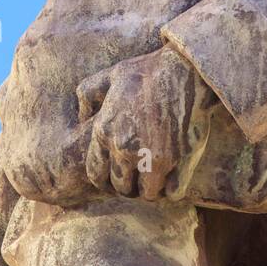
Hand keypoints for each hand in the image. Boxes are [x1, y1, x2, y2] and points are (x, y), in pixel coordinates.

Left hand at [77, 45, 217, 199]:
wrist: (185, 71)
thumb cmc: (149, 71)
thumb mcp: (110, 75)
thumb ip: (88, 93)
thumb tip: (81, 114)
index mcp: (104, 132)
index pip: (97, 175)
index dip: (107, 178)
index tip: (120, 173)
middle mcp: (124, 149)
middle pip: (122, 188)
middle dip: (131, 185)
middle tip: (142, 174)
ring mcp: (151, 157)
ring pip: (147, 195)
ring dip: (153, 189)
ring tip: (160, 177)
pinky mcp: (177, 162)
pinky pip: (172, 193)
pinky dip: (173, 189)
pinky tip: (176, 176)